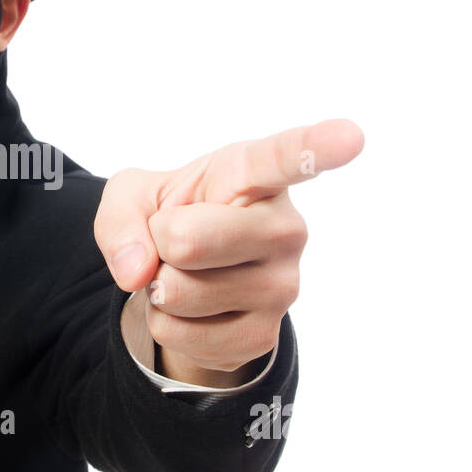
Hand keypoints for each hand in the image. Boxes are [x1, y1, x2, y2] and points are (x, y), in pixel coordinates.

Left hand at [93, 119, 363, 383]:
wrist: (184, 275)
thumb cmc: (170, 215)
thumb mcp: (132, 197)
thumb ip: (120, 218)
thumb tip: (138, 272)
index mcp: (255, 176)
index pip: (287, 158)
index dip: (317, 147)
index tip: (351, 136)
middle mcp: (284, 229)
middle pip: (190, 240)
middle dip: (157, 243)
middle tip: (174, 236)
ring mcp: (283, 286)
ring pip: (180, 293)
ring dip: (158, 288)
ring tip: (187, 271)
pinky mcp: (264, 335)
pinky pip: (181, 336)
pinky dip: (166, 325)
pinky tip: (193, 308)